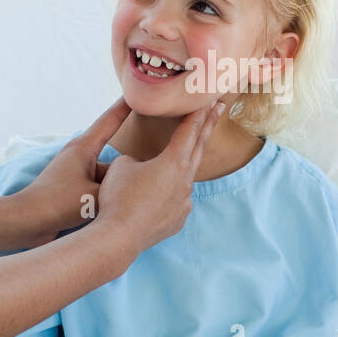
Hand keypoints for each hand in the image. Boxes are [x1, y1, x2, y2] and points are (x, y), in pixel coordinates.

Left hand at [18, 99, 130, 245]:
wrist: (25, 222)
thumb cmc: (57, 204)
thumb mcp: (96, 195)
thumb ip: (119, 187)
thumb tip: (137, 184)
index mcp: (83, 148)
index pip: (110, 120)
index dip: (125, 107)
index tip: (138, 94)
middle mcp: (80, 157)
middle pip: (115, 157)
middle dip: (131, 165)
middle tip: (154, 161)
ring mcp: (77, 174)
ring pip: (108, 176)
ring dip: (118, 187)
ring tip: (137, 198)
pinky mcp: (74, 190)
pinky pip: (99, 189)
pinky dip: (108, 197)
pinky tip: (120, 210)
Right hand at [92, 101, 225, 253]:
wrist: (118, 237)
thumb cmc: (118, 197)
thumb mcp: (122, 165)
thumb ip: (137, 159)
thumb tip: (142, 167)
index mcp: (173, 162)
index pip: (189, 130)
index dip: (197, 113)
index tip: (208, 99)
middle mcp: (185, 181)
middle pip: (198, 148)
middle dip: (208, 125)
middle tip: (219, 108)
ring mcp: (184, 203)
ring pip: (185, 178)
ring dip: (182, 165)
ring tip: (176, 157)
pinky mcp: (177, 219)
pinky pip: (176, 200)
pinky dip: (170, 193)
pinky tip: (157, 196)